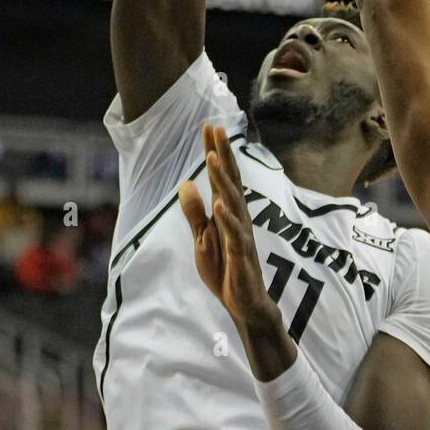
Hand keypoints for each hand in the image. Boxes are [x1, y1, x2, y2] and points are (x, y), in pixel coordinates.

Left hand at [179, 125, 275, 330]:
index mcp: (228, 212)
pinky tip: (219, 205)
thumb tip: (185, 183)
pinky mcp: (240, 255)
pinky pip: (234, 234)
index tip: (209, 126)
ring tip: (211, 158)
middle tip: (216, 128)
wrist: (245, 303)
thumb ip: (195, 212)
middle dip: (223, 154)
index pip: (221, 176)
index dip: (215, 151)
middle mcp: (237, 217)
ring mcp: (240, 234)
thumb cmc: (226, 269)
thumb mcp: (202, 238)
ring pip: (232, 201)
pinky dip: (226, 219)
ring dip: (222, 180)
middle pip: (230, 180)